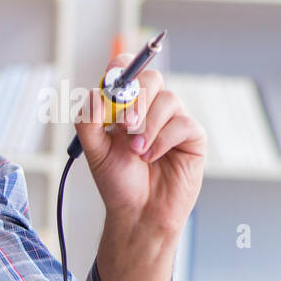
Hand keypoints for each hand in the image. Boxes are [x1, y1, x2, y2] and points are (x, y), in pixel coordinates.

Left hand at [73, 52, 206, 238]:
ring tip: (136, 151)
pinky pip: (182, 123)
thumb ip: (88, 123)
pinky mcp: (192, 136)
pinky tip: (151, 157)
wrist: (138, 212)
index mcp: (124, 106)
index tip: (113, 82)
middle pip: (151, 79)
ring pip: (168, 99)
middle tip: (124, 125)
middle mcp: (150, 108)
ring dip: (148, 126)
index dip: (122, 67)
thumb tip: (93, 95)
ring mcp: (173, 120)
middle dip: (136, 99)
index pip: (126, 71)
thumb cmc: (117, 181)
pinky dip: (162, 140)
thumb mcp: (94, 151)